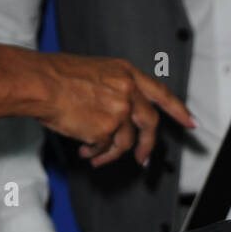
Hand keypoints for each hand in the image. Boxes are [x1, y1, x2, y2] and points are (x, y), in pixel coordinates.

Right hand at [33, 51, 195, 168]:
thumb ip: (116, 89)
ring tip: (94, 155)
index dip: (178, 110)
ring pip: (125, 142)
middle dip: (147, 146)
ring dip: (110, 153)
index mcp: (126, 72)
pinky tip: (83, 150)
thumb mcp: (96, 72)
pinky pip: (106, 149)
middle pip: (150, 123)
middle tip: (142, 159)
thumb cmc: (57, 76)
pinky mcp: (107, 128)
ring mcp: (119, 110)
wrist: (39, 82)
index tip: (191, 123)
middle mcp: (128, 90)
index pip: (160, 93)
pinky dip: (96, 153)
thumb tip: (123, 116)